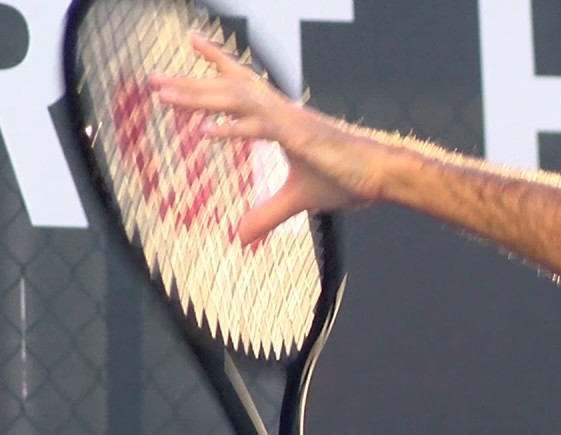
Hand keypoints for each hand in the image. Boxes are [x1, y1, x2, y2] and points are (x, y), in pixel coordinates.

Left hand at [150, 34, 386, 242]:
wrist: (380, 174)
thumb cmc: (347, 179)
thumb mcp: (298, 202)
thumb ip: (266, 216)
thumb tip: (240, 238)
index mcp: (281, 118)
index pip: (242, 83)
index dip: (215, 63)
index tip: (190, 45)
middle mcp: (281, 111)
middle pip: (228, 88)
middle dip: (189, 82)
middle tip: (153, 78)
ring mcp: (289, 121)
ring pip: (237, 101)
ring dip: (199, 98)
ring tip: (165, 97)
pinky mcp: (299, 136)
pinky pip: (259, 128)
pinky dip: (231, 128)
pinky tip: (204, 130)